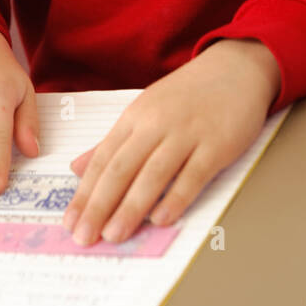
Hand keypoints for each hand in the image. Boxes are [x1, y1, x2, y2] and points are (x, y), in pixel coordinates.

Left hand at [62, 38, 280, 246]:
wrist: (235, 69)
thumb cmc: (187, 96)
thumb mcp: (144, 111)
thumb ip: (113, 142)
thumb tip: (77, 168)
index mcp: (134, 117)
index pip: (102, 159)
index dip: (84, 193)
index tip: (70, 221)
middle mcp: (156, 124)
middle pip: (121, 168)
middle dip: (99, 205)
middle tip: (83, 236)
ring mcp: (187, 133)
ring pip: (153, 173)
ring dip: (131, 207)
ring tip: (114, 235)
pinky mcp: (217, 144)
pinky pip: (194, 174)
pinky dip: (177, 197)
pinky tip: (161, 219)